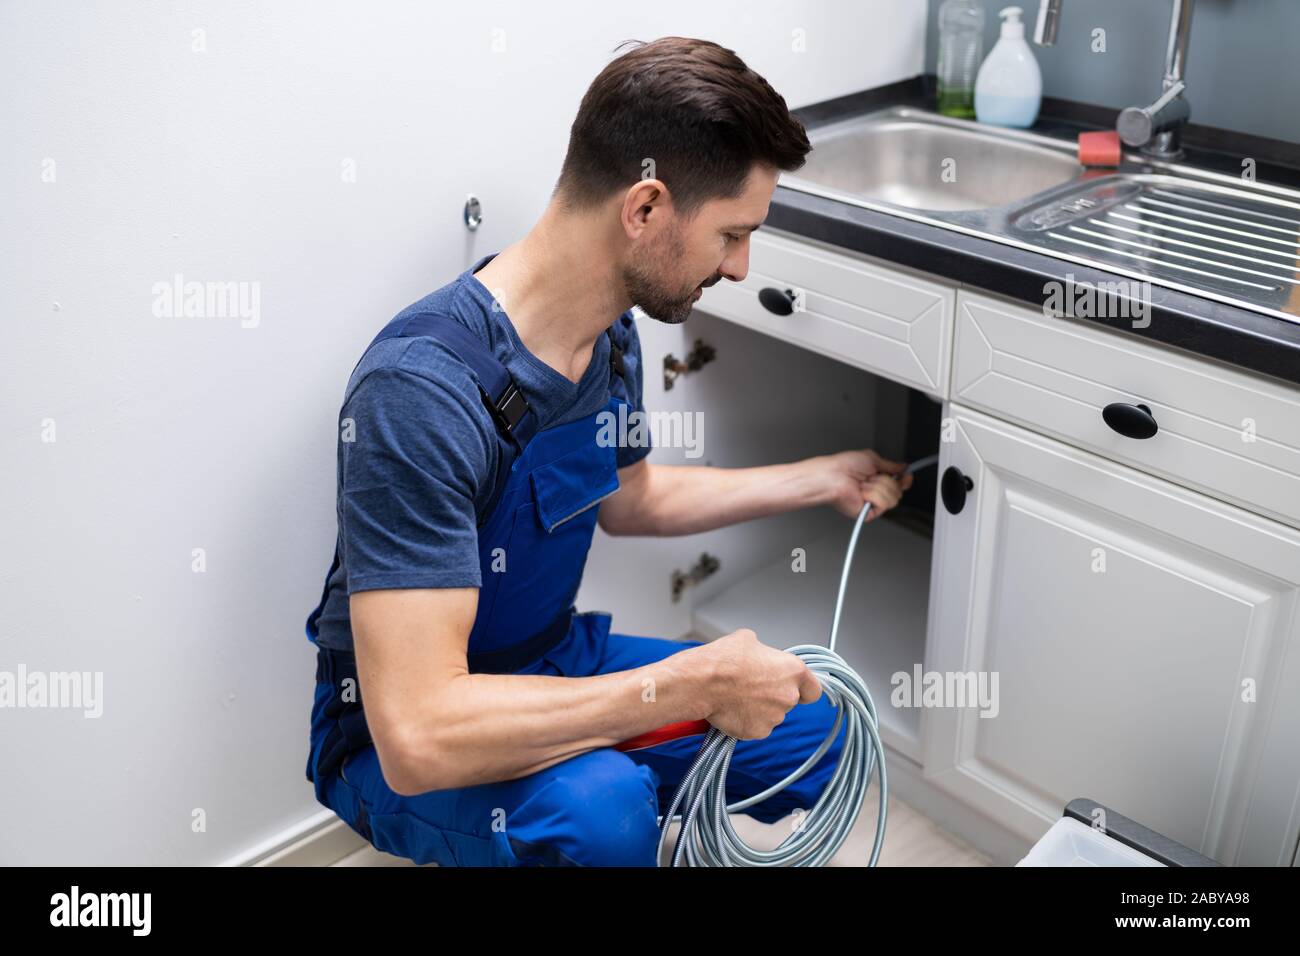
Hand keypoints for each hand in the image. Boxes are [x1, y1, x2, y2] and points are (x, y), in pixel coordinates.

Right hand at [690, 629, 821, 739]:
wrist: (702, 683)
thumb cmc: (723, 659)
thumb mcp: (748, 640)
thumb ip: (764, 653)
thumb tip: (760, 657)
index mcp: (793, 671)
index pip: (814, 689)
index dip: (803, 689)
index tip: (795, 688)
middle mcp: (788, 696)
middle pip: (788, 701)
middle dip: (773, 697)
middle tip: (752, 688)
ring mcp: (774, 717)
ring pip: (771, 715)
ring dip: (759, 709)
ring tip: (737, 697)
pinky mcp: (758, 732)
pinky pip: (756, 727)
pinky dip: (746, 721)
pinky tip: (731, 709)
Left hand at [816, 449, 912, 520]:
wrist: (832, 477)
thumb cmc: (844, 466)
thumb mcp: (872, 459)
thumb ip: (889, 464)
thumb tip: (902, 466)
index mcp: (877, 479)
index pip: (899, 483)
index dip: (905, 479)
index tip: (906, 474)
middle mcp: (876, 492)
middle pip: (899, 490)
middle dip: (887, 480)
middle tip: (871, 477)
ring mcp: (873, 503)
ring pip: (894, 497)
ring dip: (878, 486)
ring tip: (863, 484)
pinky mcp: (869, 513)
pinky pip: (884, 504)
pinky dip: (874, 494)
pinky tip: (862, 493)